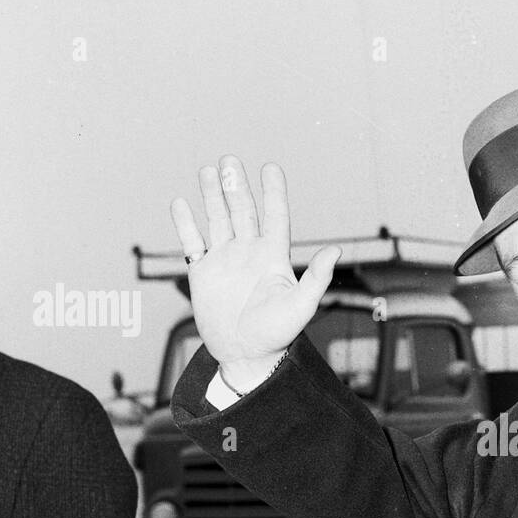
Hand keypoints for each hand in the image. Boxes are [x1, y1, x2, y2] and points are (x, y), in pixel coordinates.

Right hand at [170, 157, 340, 384]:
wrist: (245, 356)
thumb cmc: (278, 335)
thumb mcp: (302, 306)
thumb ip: (317, 278)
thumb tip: (336, 251)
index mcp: (274, 257)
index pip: (274, 216)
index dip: (273, 192)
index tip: (270, 168)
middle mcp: (249, 253)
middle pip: (243, 211)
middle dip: (236, 186)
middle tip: (229, 160)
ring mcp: (225, 261)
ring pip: (218, 220)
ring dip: (213, 196)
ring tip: (208, 170)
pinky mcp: (203, 274)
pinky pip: (192, 243)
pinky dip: (185, 224)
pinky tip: (180, 203)